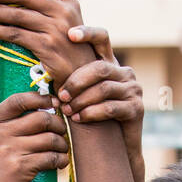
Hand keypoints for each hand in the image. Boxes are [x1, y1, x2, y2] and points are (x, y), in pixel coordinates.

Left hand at [0, 0, 93, 88]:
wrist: (81, 77)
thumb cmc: (71, 45)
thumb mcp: (71, 19)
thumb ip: (56, 1)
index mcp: (70, 0)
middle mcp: (64, 12)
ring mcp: (56, 30)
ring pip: (17, 14)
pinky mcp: (46, 48)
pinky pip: (17, 35)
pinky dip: (1, 31)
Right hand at [0, 92, 68, 181]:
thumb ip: (2, 133)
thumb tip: (29, 120)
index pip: (18, 100)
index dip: (40, 98)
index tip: (52, 103)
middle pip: (40, 118)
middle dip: (57, 124)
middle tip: (62, 132)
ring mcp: (9, 151)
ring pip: (49, 138)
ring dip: (61, 143)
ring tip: (63, 150)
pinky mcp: (20, 169)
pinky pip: (49, 157)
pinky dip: (59, 159)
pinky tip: (60, 162)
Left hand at [58, 28, 144, 181]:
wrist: (116, 149)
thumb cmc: (93, 120)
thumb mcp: (83, 95)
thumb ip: (73, 79)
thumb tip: (44, 64)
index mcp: (111, 64)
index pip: (102, 38)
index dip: (87, 33)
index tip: (69, 34)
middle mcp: (126, 73)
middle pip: (100, 68)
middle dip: (77, 81)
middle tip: (61, 95)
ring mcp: (133, 90)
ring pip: (104, 88)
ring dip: (82, 100)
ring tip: (67, 110)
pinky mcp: (137, 109)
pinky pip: (111, 107)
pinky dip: (92, 113)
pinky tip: (79, 119)